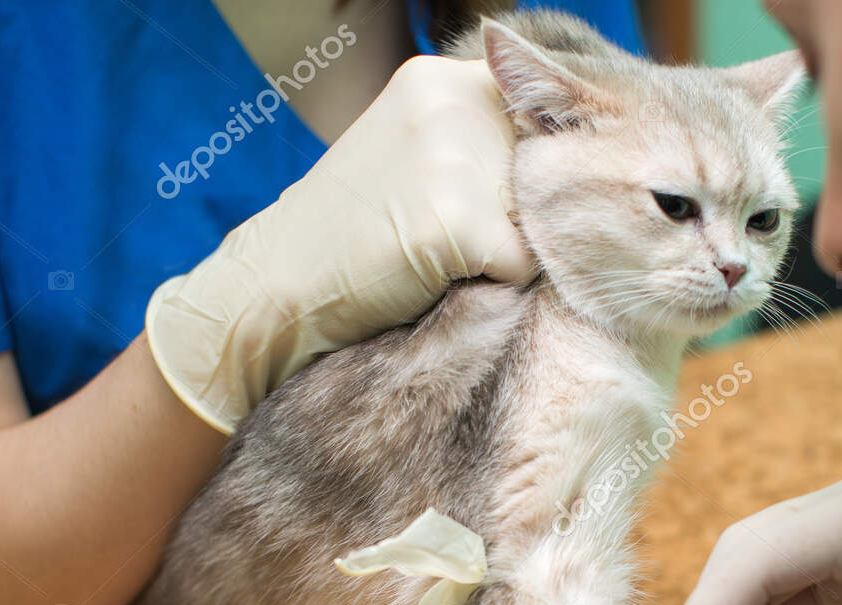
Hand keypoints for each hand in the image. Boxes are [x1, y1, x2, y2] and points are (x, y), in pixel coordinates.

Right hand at [146, 56, 533, 433]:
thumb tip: (565, 160)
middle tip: (453, 240)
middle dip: (521, 212)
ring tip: (441, 259)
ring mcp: (457, 158)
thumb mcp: (408, 154)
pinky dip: (494, 288)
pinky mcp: (462, 221)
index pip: (536, 116)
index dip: (528, 167)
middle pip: (544, 170)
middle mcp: (453, 102)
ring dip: (506, 251)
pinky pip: (524, 266)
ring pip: (538, 219)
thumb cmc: (349, 236)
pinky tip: (437, 282)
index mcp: (440, 78)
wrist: (276, 288)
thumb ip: (474, 140)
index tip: (498, 204)